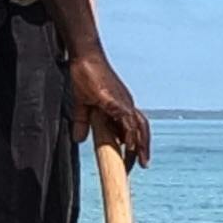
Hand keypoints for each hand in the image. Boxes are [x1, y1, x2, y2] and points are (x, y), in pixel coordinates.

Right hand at [69, 50, 152, 170]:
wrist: (84, 56)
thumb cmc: (84, 75)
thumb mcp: (82, 104)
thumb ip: (82, 122)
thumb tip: (79, 139)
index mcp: (120, 106)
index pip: (133, 128)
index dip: (135, 144)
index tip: (133, 161)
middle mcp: (126, 104)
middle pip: (142, 129)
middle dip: (143, 148)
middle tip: (143, 165)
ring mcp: (123, 101)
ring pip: (139, 126)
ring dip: (140, 145)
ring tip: (140, 161)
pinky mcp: (115, 100)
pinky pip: (126, 120)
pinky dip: (129, 134)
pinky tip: (128, 146)